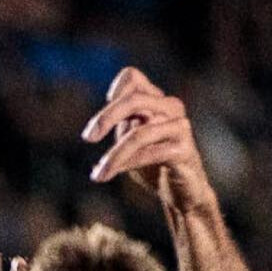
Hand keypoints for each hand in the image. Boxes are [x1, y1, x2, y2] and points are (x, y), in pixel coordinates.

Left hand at [83, 68, 217, 215]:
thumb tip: (95, 128)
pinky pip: (151, 153)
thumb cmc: (153, 166)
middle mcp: (170, 107)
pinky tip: (113, 174)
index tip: (99, 120)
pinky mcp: (184, 149)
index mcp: (156, 101)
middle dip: (106, 117)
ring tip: (98, 175)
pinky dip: (128, 164)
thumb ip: (120, 128)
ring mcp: (179, 126)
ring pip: (139, 133)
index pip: (132, 77)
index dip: (113, 92)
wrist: (181, 193)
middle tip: (87, 138)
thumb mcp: (130, 143)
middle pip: (134, 99)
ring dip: (114, 156)